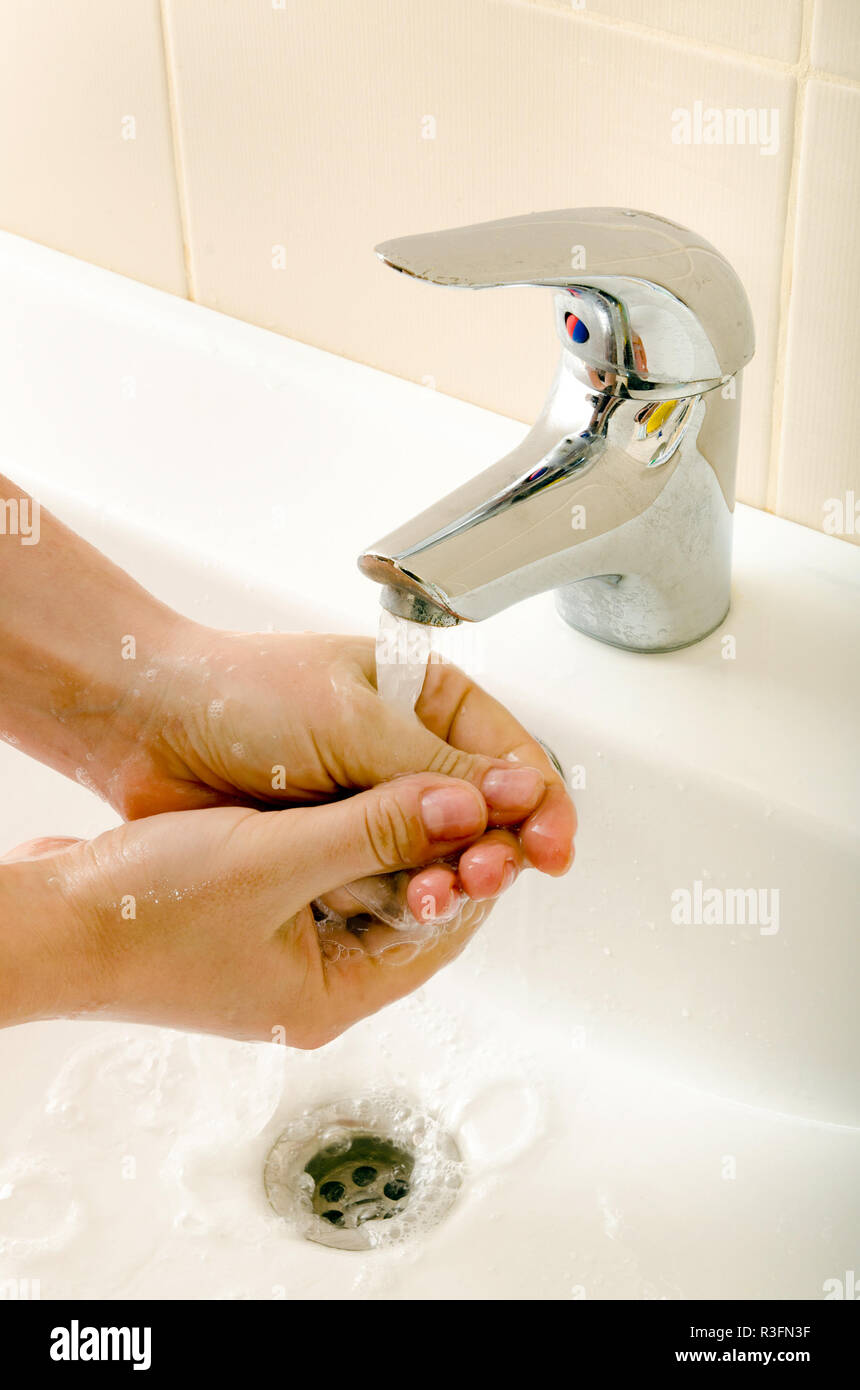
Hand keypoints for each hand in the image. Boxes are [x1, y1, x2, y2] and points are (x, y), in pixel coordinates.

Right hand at [0, 773, 499, 1041]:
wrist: (43, 919)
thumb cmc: (139, 915)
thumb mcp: (274, 861)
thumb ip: (376, 828)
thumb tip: (465, 807)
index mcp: (332, 995)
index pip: (439, 929)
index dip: (474, 862)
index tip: (499, 805)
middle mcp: (315, 980)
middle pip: (408, 904)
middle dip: (440, 843)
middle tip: (470, 784)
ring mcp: (282, 947)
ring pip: (368, 880)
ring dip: (394, 828)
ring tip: (425, 774)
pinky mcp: (252, 912)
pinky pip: (325, 868)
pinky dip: (347, 829)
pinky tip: (359, 783)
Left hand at [106, 626, 575, 906]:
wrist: (145, 722)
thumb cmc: (241, 695)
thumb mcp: (351, 724)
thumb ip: (433, 771)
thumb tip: (520, 798)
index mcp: (429, 701)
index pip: (512, 758)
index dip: (539, 805)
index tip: (550, 849)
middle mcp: (408, 754)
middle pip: (482, 820)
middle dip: (490, 850)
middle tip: (483, 877)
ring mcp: (371, 804)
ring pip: (435, 859)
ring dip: (442, 880)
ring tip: (434, 895)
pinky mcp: (335, 847)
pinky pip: (385, 883)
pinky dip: (394, 897)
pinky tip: (397, 907)